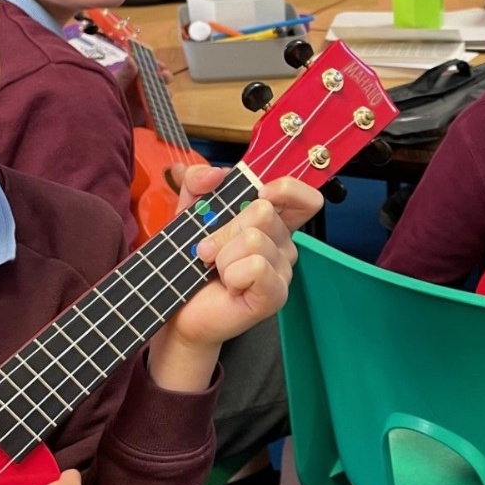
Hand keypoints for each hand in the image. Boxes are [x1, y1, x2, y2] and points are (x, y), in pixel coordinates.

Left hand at [150, 165, 322, 388]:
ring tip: (215, 269)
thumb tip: (216, 173)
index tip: (260, 192)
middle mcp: (283, 245)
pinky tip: (229, 286)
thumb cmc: (191, 263)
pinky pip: (255, 267)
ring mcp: (282, 271)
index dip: (287, 188)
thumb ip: (198, 182)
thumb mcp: (189, 212)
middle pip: (264, 211)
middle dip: (225, 227)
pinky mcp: (275, 294)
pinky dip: (231, 274)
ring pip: (254, 239)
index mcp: (272, 223)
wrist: (179, 310)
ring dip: (222, 255)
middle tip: (210, 249)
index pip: (305, 198)